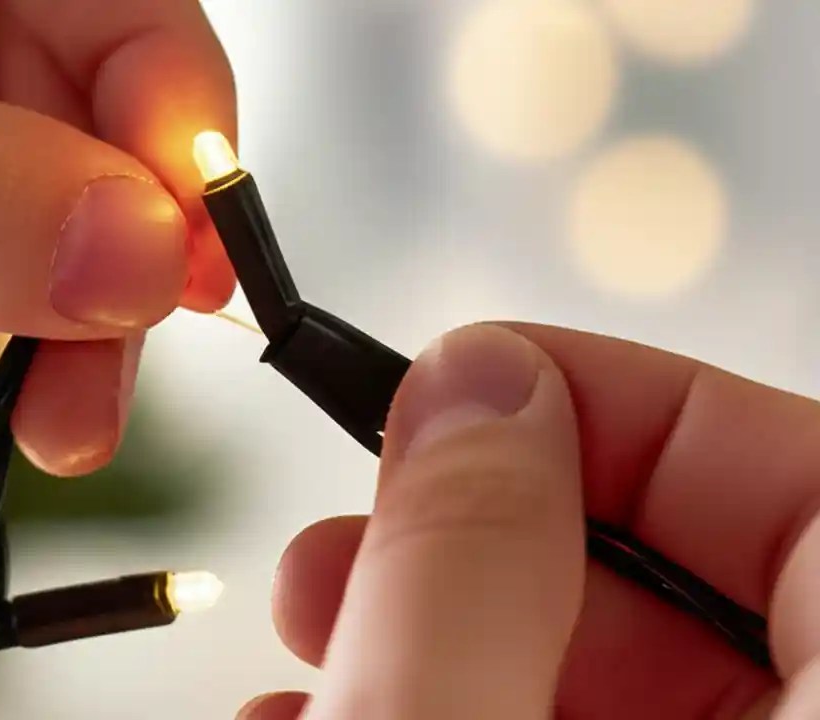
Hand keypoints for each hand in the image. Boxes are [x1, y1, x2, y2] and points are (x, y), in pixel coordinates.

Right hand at [241, 324, 819, 718]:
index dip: (632, 407)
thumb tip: (473, 390)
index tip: (478, 386)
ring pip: (614, 684)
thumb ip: (468, 564)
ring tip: (310, 629)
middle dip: (490, 535)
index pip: (812, 486)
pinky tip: (330, 715)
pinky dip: (454, 709)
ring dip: (442, 629)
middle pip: (693, 589)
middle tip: (356, 530)